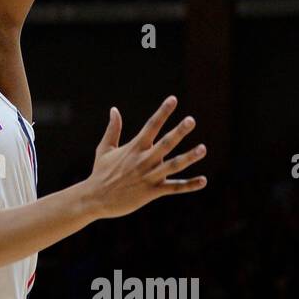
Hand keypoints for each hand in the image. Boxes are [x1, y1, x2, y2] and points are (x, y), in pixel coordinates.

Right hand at [85, 96, 206, 219]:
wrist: (95, 199)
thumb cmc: (100, 173)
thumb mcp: (104, 149)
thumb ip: (113, 129)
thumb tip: (114, 109)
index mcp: (133, 148)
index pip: (151, 126)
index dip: (162, 112)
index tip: (173, 99)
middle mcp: (143, 160)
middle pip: (164, 144)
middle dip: (178, 132)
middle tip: (191, 120)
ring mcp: (148, 176)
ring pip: (173, 166)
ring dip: (188, 157)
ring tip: (203, 148)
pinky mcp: (151, 192)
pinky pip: (173, 188)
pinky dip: (189, 185)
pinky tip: (203, 180)